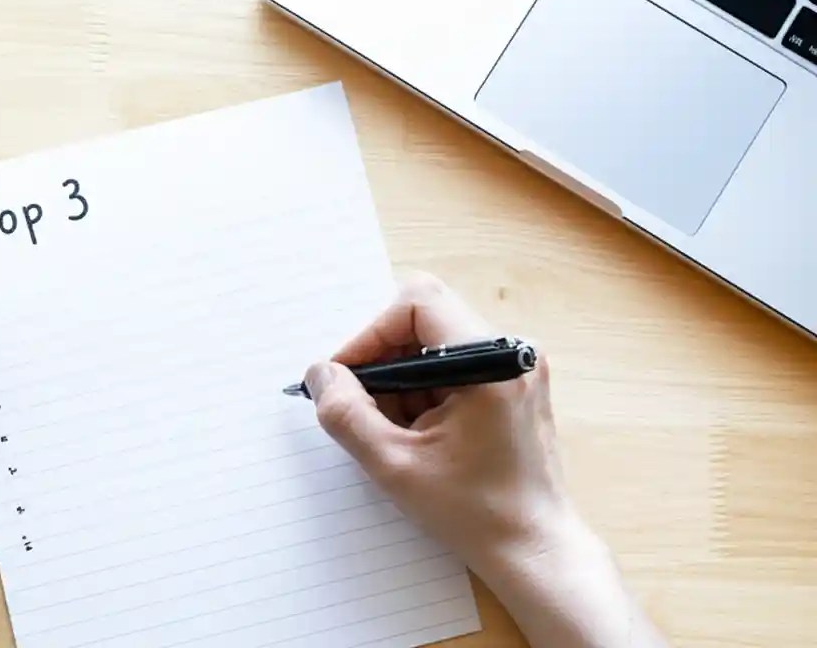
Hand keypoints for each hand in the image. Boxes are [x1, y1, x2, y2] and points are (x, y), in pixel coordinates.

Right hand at [305, 274, 564, 573]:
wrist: (532, 549)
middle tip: (363, 409)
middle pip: (424, 321)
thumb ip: (346, 413)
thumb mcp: (393, 464)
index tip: (346, 377)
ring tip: (396, 434)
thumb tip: (320, 373)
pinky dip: (423, 394)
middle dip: (383, 361)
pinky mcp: (512, 387)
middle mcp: (511, 354)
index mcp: (491, 362)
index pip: (416, 303)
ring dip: (402, 382)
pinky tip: (418, 437)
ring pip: (435, 345)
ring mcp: (516, 369)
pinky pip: (452, 368)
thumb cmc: (474, 512)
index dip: (370, 334)